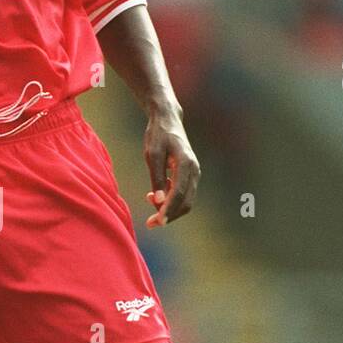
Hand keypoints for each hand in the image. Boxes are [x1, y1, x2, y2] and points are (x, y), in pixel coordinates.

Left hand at [143, 106, 199, 227]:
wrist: (167, 120)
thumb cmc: (157, 135)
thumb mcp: (152, 155)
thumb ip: (156, 178)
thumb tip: (157, 201)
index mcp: (186, 164)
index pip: (178, 195)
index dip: (167, 211)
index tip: (156, 222)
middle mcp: (194, 170)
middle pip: (185, 203)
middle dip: (168, 215)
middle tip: (150, 223)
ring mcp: (194, 173)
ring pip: (185, 200)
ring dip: (168, 208)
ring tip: (148, 202)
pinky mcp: (189, 174)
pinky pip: (182, 194)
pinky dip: (169, 200)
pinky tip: (152, 196)